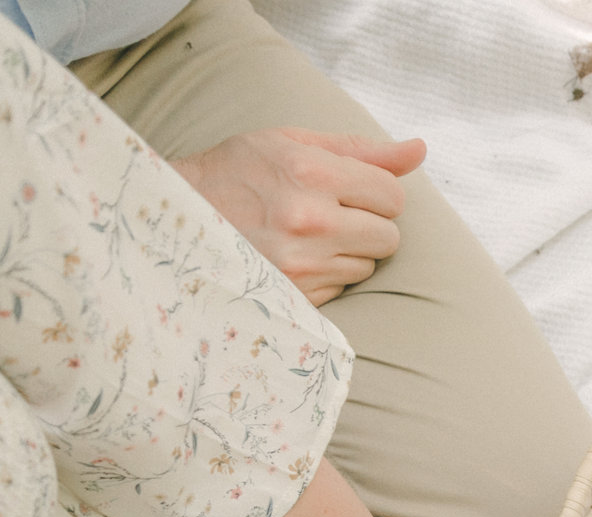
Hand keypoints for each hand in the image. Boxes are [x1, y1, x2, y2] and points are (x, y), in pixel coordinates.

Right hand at [170, 128, 428, 305]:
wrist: (171, 218)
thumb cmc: (235, 173)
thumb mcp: (290, 144)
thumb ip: (360, 150)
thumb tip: (419, 150)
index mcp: (309, 173)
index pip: (393, 195)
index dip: (377, 194)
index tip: (350, 191)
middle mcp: (308, 220)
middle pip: (389, 236)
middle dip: (368, 225)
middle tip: (328, 214)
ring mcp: (300, 263)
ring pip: (367, 266)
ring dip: (348, 253)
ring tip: (305, 236)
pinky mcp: (293, 296)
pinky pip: (342, 289)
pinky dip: (328, 276)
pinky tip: (293, 258)